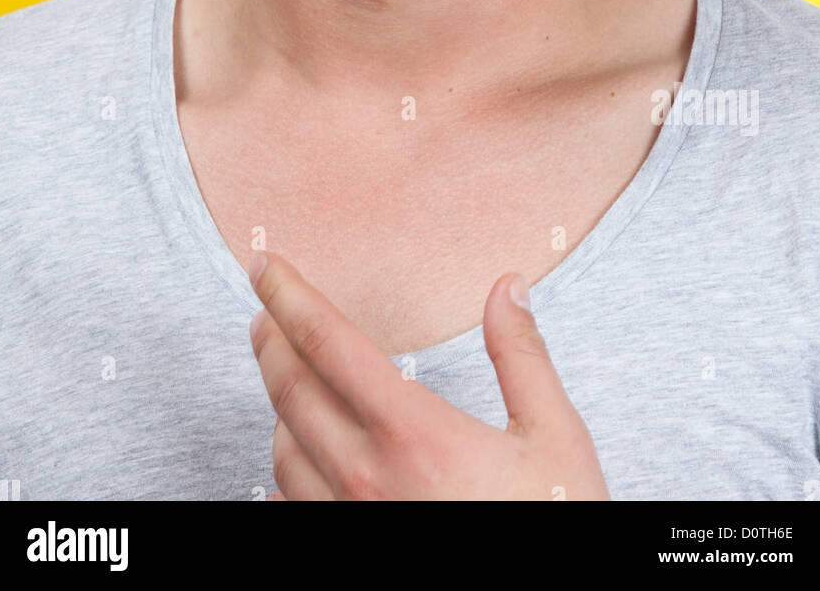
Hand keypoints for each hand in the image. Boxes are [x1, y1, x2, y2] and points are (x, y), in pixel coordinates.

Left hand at [248, 251, 610, 500]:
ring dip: (278, 403)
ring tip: (286, 374)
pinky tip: (293, 456)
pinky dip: (285, 469)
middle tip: (264, 309)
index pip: (328, 345)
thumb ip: (522, 358)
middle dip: (271, 340)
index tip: (265, 265)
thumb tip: (506, 289)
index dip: (288, 296)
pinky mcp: (346, 554)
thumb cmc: (552, 525)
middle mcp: (367, 479)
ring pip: (282, 450)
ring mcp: (350, 523)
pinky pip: (294, 506)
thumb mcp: (555, 440)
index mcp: (414, 434)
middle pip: (290, 391)